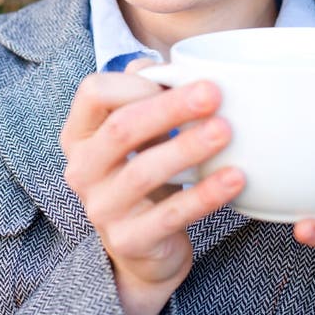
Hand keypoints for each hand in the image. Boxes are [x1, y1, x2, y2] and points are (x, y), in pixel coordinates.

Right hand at [60, 63, 244, 314]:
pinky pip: (170, 215)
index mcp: (80, 134)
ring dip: (187, 147)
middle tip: (213, 93)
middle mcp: (82, 170)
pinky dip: (205, 195)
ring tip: (225, 130)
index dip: (135, 82)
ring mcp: (101, 209)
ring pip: (143, 172)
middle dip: (169, 108)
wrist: (143, 247)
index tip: (174, 81)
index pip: (94, 92)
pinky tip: (234, 176)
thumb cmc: (143, 170)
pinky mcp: (129, 241)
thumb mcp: (137, 131)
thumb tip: (169, 67)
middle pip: (121, 128)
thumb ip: (145, 92)